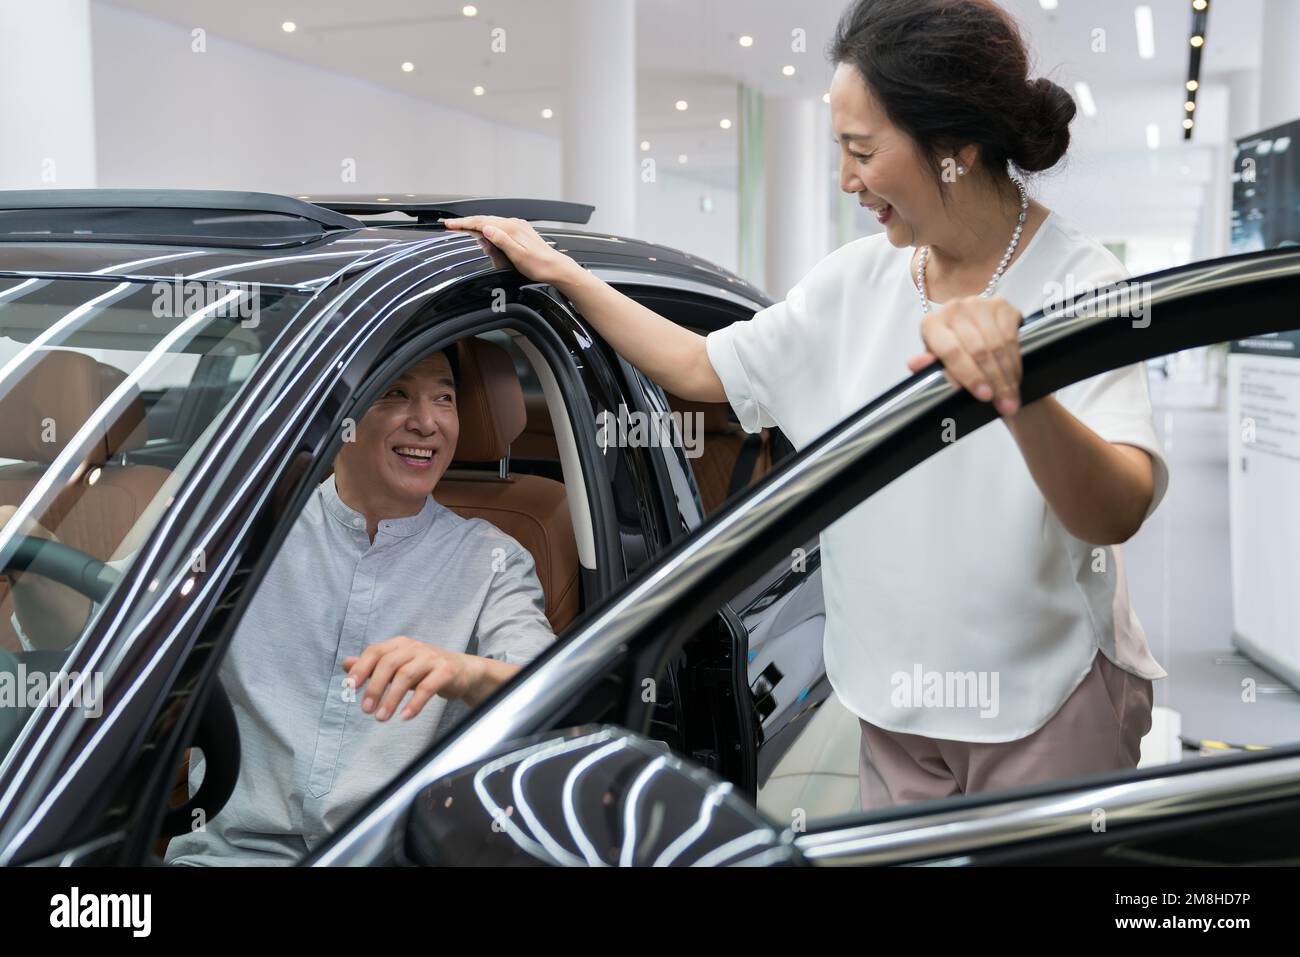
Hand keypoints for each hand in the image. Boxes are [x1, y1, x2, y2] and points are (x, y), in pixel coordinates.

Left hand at [342, 636, 484, 721]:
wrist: (464, 671)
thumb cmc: (426, 669)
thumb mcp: (398, 665)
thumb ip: (373, 665)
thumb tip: (345, 664)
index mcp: (400, 644)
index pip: (375, 651)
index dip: (360, 668)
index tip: (349, 688)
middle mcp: (414, 647)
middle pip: (389, 664)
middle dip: (374, 687)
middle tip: (366, 709)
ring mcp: (431, 658)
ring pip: (406, 675)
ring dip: (391, 699)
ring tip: (381, 718)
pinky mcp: (446, 670)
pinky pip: (428, 687)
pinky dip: (415, 703)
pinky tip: (405, 716)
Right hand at [439, 215, 585, 286]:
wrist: (556, 268)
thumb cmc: (539, 266)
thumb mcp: (518, 256)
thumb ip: (501, 241)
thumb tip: (486, 229)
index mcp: (510, 229)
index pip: (481, 222)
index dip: (463, 223)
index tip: (449, 224)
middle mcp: (514, 224)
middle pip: (484, 219)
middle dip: (466, 222)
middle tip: (450, 225)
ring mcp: (517, 227)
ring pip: (491, 222)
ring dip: (476, 224)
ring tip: (462, 227)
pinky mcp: (520, 232)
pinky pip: (498, 226)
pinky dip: (487, 226)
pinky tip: (484, 231)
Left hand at [906, 295, 1022, 416]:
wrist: (969, 331)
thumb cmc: (949, 351)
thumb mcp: (937, 362)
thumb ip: (928, 366)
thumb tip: (915, 363)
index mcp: (932, 324)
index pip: (952, 351)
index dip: (969, 375)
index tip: (984, 395)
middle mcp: (954, 309)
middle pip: (978, 350)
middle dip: (994, 381)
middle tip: (1005, 405)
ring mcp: (979, 304)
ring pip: (997, 345)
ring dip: (1007, 375)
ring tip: (1011, 397)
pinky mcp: (1000, 304)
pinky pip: (1011, 335)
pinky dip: (1015, 360)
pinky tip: (1016, 377)